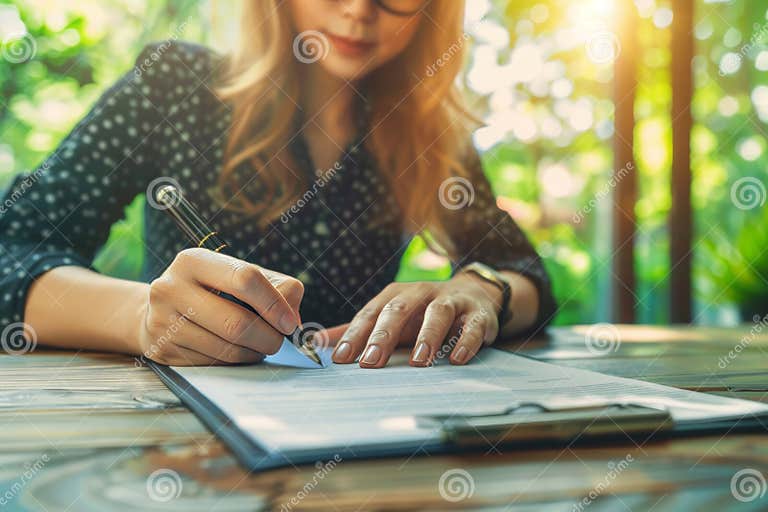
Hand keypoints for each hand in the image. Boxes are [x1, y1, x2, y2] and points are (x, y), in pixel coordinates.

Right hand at [134, 248, 303, 364]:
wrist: (160, 313)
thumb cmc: (213, 292)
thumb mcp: (240, 277)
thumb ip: (277, 288)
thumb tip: (294, 320)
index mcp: (194, 261)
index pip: (245, 279)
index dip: (274, 304)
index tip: (290, 324)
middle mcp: (171, 288)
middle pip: (237, 323)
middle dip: (268, 338)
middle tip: (277, 341)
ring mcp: (162, 321)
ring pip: (227, 349)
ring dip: (253, 353)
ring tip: (258, 346)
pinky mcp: (162, 351)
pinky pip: (213, 365)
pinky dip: (234, 364)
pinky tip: (235, 353)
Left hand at [331, 274, 503, 367]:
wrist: (476, 296)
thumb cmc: (424, 313)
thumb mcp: (391, 318)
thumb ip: (356, 330)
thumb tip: (315, 342)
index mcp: (397, 295)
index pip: (371, 313)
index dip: (355, 335)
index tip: (340, 359)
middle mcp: (422, 293)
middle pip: (400, 309)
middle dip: (384, 335)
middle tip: (370, 362)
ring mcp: (452, 301)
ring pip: (438, 313)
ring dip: (427, 336)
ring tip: (418, 362)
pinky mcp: (479, 314)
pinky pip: (473, 326)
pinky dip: (466, 341)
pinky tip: (457, 358)